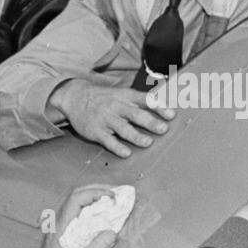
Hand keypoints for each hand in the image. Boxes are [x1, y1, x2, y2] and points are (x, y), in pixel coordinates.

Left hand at [31, 184, 120, 247]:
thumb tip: (112, 232)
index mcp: (59, 227)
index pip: (76, 199)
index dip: (95, 193)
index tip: (112, 197)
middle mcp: (58, 222)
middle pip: (77, 195)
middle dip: (98, 190)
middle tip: (117, 194)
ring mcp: (60, 225)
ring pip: (77, 201)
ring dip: (95, 196)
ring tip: (113, 199)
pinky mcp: (64, 230)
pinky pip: (78, 211)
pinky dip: (92, 207)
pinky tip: (103, 212)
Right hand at [51, 79, 176, 157]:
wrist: (75, 97)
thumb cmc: (105, 99)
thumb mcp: (122, 94)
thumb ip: (141, 102)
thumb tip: (165, 109)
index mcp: (125, 96)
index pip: (145, 100)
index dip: (159, 107)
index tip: (171, 115)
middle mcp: (116, 107)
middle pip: (135, 114)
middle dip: (150, 122)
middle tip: (163, 129)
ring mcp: (106, 119)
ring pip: (122, 128)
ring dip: (136, 136)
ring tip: (148, 142)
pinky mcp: (96, 131)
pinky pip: (108, 140)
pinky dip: (117, 147)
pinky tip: (126, 153)